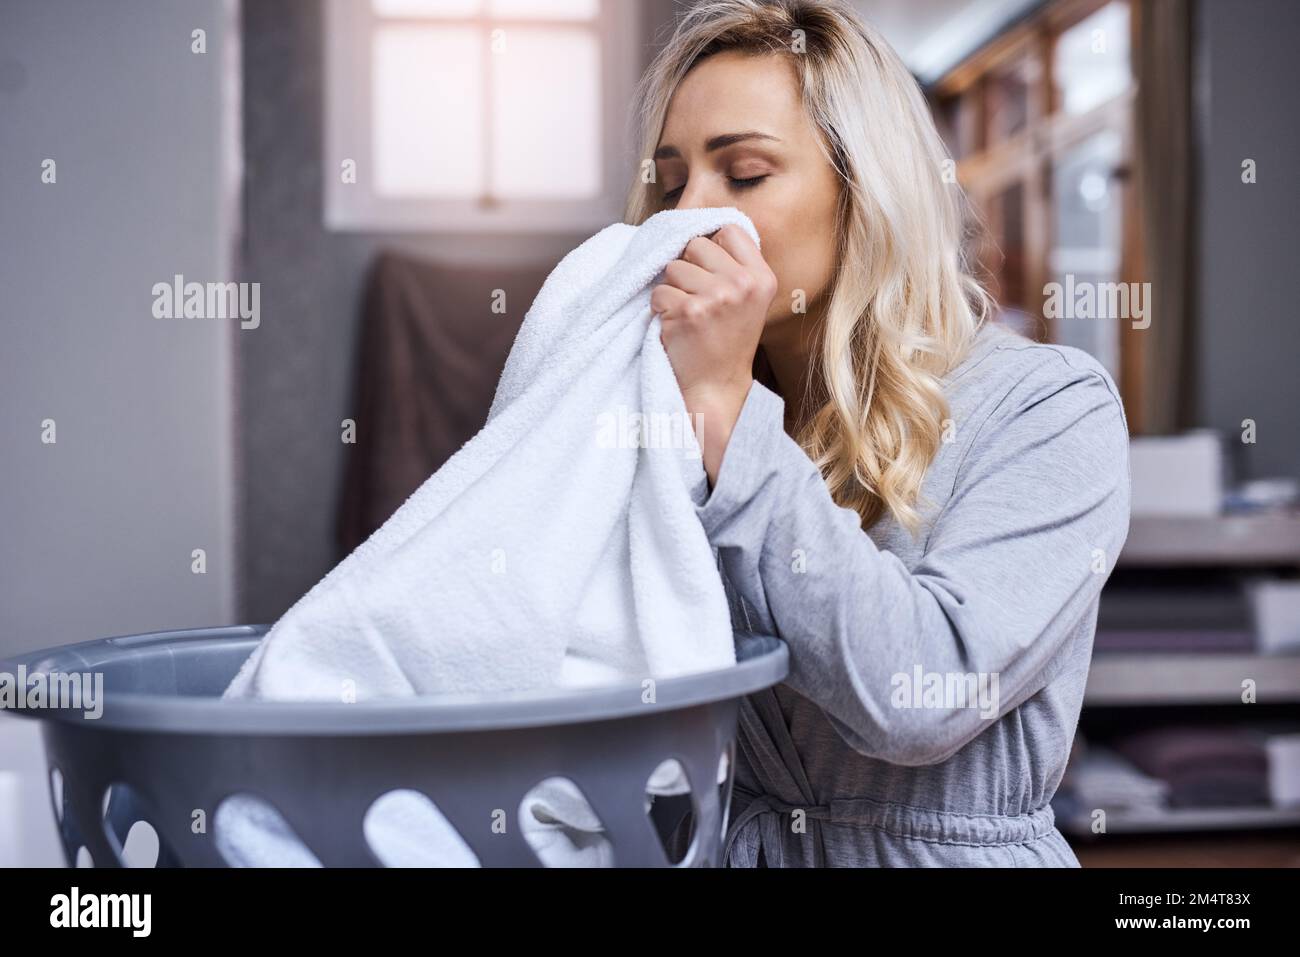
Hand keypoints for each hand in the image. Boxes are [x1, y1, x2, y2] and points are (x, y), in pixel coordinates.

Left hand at [651, 224, 777, 485]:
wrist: (715, 387)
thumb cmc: (726, 341)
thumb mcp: (748, 300)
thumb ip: (735, 265)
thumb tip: (702, 227)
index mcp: (762, 277)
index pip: (729, 231)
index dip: (712, 248)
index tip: (710, 273)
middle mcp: (744, 284)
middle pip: (696, 245)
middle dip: (688, 269)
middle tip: (697, 300)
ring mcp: (717, 297)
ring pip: (673, 268)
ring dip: (672, 291)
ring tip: (688, 316)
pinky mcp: (690, 311)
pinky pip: (659, 292)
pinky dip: (660, 310)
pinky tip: (677, 328)